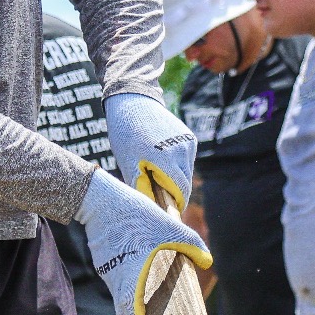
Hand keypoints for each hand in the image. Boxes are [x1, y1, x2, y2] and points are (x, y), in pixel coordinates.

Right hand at [74, 169, 210, 314]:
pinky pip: (114, 278)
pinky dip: (125, 280)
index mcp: (133, 277)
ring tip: (150, 289)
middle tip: (155, 313)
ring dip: (132, 297)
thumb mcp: (170, 227)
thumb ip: (192, 245)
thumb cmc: (137, 215)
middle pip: (123, 311)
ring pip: (119, 295)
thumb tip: (207, 262)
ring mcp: (106, 271)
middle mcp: (116, 279)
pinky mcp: (101, 261)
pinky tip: (138, 266)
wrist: (100, 199)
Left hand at [105, 92, 196, 209]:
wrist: (133, 101)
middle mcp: (181, 150)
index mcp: (165, 158)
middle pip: (184, 184)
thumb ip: (140, 186)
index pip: (178, 193)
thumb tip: (150, 209)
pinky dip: (177, 166)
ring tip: (156, 178)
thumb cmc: (125, 133)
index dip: (173, 206)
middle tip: (158, 200)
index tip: (164, 214)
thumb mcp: (127, 162)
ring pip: (186, 172)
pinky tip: (161, 161)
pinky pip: (186, 160)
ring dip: (175, 180)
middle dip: (173, 195)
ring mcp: (187, 143)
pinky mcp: (189, 138)